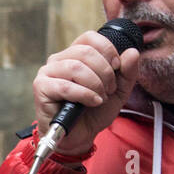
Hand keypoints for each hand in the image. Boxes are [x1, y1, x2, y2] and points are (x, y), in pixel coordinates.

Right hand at [33, 31, 141, 154]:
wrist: (80, 136)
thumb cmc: (94, 111)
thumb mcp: (118, 91)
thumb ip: (127, 72)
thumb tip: (132, 52)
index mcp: (75, 54)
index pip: (90, 37)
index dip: (107, 50)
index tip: (116, 68)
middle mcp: (59, 60)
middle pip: (85, 52)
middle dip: (104, 72)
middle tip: (109, 90)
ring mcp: (47, 73)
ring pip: (75, 67)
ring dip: (95, 84)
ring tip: (100, 98)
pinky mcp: (41, 88)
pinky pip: (65, 86)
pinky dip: (85, 95)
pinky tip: (92, 103)